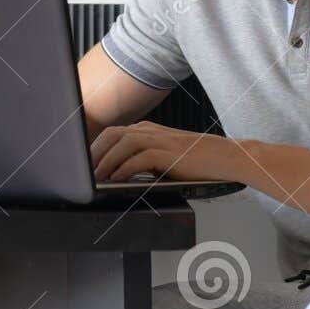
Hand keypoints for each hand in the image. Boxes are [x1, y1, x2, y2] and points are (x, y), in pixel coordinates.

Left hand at [90, 122, 245, 184]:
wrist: (226, 157)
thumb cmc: (197, 161)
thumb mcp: (164, 156)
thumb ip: (142, 159)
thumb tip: (116, 174)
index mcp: (147, 130)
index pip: (112, 134)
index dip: (94, 148)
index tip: (83, 165)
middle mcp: (150, 131)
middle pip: (112, 135)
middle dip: (94, 153)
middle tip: (83, 172)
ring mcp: (160, 140)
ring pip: (122, 143)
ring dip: (106, 161)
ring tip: (96, 177)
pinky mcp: (170, 153)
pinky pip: (140, 158)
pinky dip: (125, 168)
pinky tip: (117, 179)